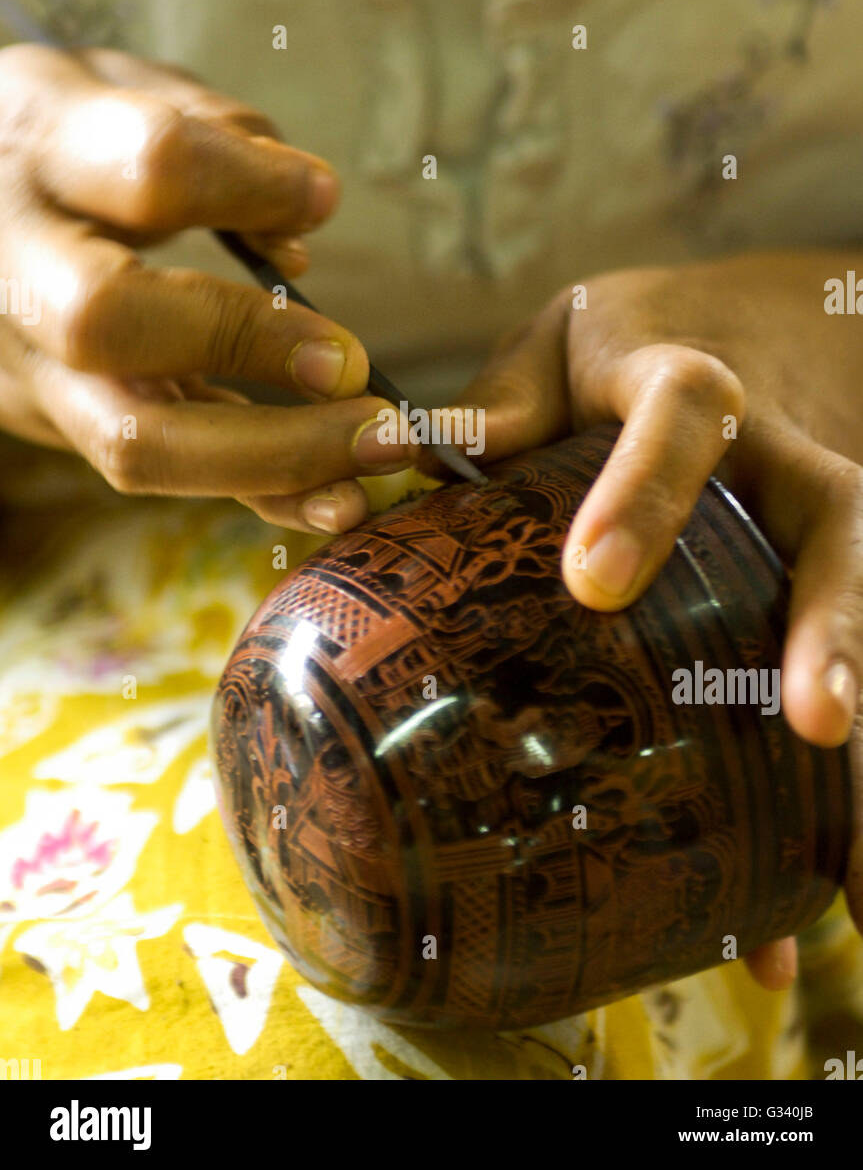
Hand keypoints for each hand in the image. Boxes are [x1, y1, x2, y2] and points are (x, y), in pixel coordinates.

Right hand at [0, 44, 412, 529]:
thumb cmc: (70, 138)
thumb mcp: (127, 88)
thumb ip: (218, 133)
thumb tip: (302, 223)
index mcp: (40, 144)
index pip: (146, 165)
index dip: (249, 185)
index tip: (321, 199)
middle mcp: (14, 266)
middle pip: (106, 322)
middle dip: (246, 345)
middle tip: (351, 365)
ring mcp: (27, 363)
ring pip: (133, 439)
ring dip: (274, 457)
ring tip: (379, 448)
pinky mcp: (60, 421)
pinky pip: (166, 473)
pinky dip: (260, 490)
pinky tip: (340, 498)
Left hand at [455, 250, 862, 989]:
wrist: (759, 327)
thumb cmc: (630, 349)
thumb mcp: (565, 344)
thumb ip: (503, 402)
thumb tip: (400, 459)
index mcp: (693, 384)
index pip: (682, 420)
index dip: (644, 494)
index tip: (595, 582)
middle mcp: (783, 461)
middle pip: (835, 534)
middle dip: (833, 629)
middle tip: (819, 724)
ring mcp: (822, 527)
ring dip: (862, 721)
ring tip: (853, 865)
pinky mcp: (829, 582)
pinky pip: (848, 671)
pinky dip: (833, 795)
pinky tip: (803, 911)